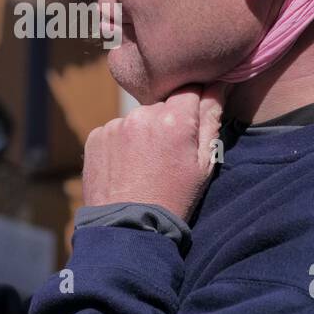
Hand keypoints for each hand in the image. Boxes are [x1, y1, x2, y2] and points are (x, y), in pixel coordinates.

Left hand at [82, 82, 227, 220]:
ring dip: (142, 133)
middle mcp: (142, 114)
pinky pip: (114, 131)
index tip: (191, 124)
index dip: (193, 105)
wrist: (128, 230)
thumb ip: (211, 119)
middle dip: (167, 123)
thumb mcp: (203, 165)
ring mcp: (115, 125)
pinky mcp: (95, 137)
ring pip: (137, 119)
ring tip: (144, 166)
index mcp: (174, 119)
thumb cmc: (174, 199)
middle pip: (161, 105)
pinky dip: (121, 144)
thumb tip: (218, 84)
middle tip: (167, 156)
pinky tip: (126, 168)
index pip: (190, 90)